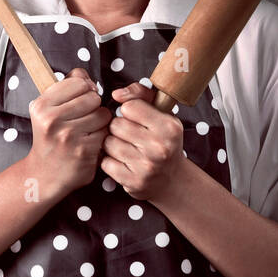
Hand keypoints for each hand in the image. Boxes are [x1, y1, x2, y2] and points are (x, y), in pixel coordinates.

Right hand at [24, 68, 111, 199]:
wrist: (44, 175)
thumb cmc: (50, 137)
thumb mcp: (47, 109)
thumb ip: (66, 86)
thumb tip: (85, 75)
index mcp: (41, 106)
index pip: (78, 81)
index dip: (84, 89)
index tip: (78, 100)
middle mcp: (52, 121)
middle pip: (93, 97)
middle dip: (93, 106)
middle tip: (81, 118)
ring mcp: (69, 137)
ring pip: (103, 114)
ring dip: (100, 122)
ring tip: (86, 131)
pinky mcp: (84, 152)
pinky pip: (106, 133)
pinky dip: (102, 137)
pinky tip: (89, 143)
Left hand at [100, 81, 185, 201]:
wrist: (172, 179)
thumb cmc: (163, 141)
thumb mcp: (162, 114)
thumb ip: (141, 95)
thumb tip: (116, 94)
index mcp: (168, 127)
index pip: (129, 107)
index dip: (128, 111)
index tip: (136, 119)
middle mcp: (159, 147)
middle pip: (116, 125)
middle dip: (119, 128)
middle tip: (130, 135)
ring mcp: (146, 166)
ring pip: (109, 143)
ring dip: (113, 144)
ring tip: (126, 148)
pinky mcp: (134, 182)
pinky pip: (106, 163)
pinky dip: (110, 162)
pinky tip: (123, 162)